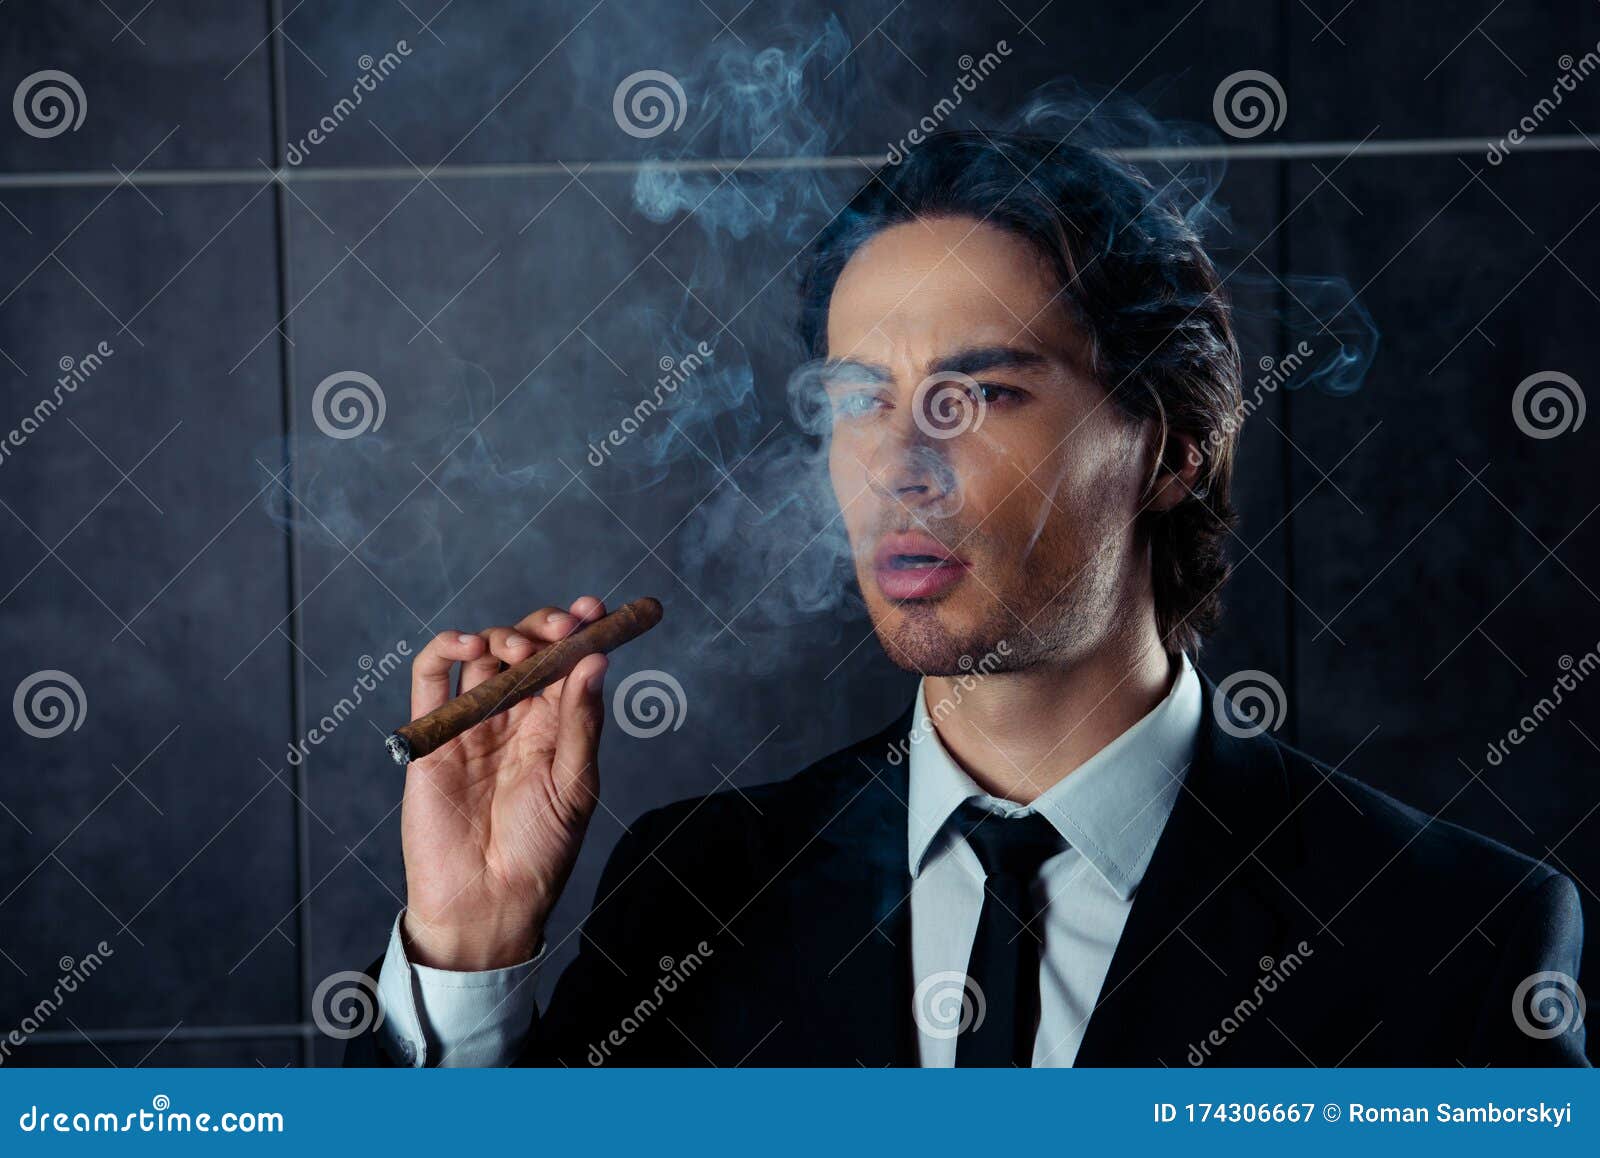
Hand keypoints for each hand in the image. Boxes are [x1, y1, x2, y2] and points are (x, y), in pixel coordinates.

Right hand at [399, 596, 609, 969]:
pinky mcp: (431, 735)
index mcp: (555, 727)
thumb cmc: (540, 851)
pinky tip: (466, 644)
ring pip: (482, 657)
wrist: (486, 901)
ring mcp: (473, 723)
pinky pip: (429, 681)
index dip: (581, 632)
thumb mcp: (574, 786)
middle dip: (544, 627)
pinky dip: (442, 650)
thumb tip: (596, 660)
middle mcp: (515, 717)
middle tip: (561, 626)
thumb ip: (580, 722)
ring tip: (518, 649)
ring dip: (502, 636)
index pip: (567, 664)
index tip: (597, 608)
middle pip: (526, 651)